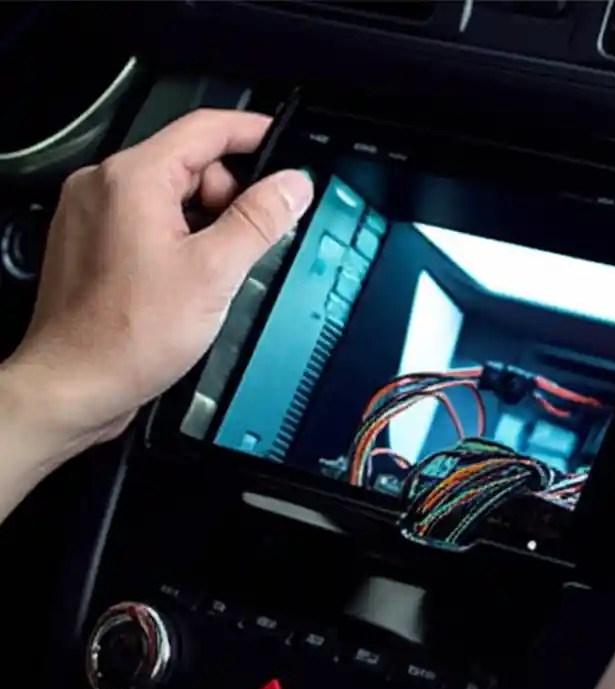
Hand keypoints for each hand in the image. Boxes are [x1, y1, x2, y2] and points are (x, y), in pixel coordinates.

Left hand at [2, 109, 313, 460]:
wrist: (74, 385)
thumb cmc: (125, 336)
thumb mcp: (215, 273)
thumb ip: (260, 220)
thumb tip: (292, 186)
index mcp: (132, 179)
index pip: (205, 128)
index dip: (253, 133)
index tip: (282, 144)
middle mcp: (103, 187)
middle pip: (190, 164)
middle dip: (230, 195)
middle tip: (248, 239)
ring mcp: (92, 215)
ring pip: (171, 195)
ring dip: (205, 222)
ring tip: (213, 272)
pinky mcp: (92, 244)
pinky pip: (147, 221)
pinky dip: (179, 240)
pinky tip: (189, 281)